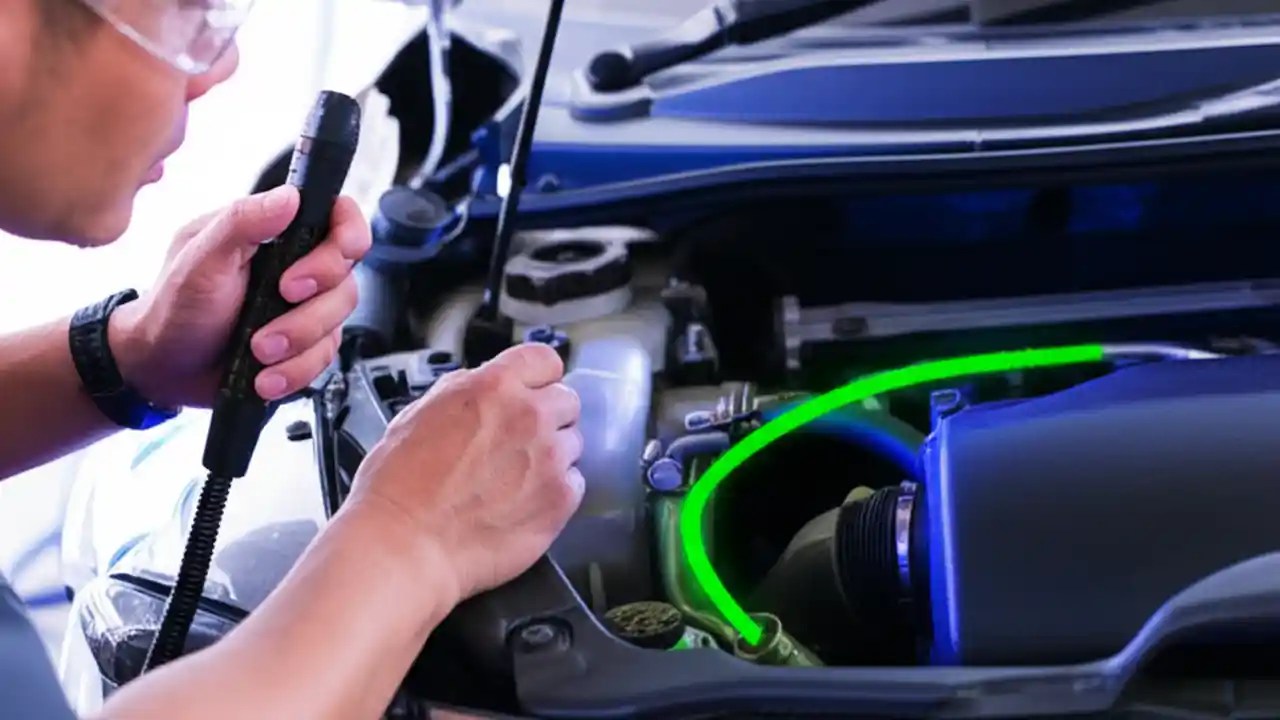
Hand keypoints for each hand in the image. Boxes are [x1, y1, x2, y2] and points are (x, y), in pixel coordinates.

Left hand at [109, 185, 371, 407]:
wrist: (162, 368)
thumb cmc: (174, 307)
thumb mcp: (201, 257)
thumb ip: (243, 221)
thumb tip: (289, 196)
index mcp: (276, 233)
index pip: (339, 218)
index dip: (347, 237)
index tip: (322, 263)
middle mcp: (298, 267)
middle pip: (345, 280)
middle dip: (311, 307)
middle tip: (277, 309)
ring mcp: (304, 310)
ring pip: (337, 324)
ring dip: (297, 344)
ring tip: (258, 351)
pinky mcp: (304, 347)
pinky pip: (324, 360)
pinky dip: (293, 371)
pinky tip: (264, 375)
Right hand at [344, 343, 584, 602]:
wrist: (404, 545)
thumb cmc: (399, 487)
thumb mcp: (419, 413)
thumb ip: (465, 392)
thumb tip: (486, 388)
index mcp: (493, 387)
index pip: (544, 360)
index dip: (538, 378)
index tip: (535, 392)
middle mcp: (529, 415)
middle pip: (566, 401)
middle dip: (547, 418)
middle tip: (520, 444)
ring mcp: (550, 457)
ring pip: (572, 443)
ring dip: (552, 456)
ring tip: (515, 479)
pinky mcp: (561, 498)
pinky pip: (574, 483)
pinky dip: (555, 492)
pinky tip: (522, 503)